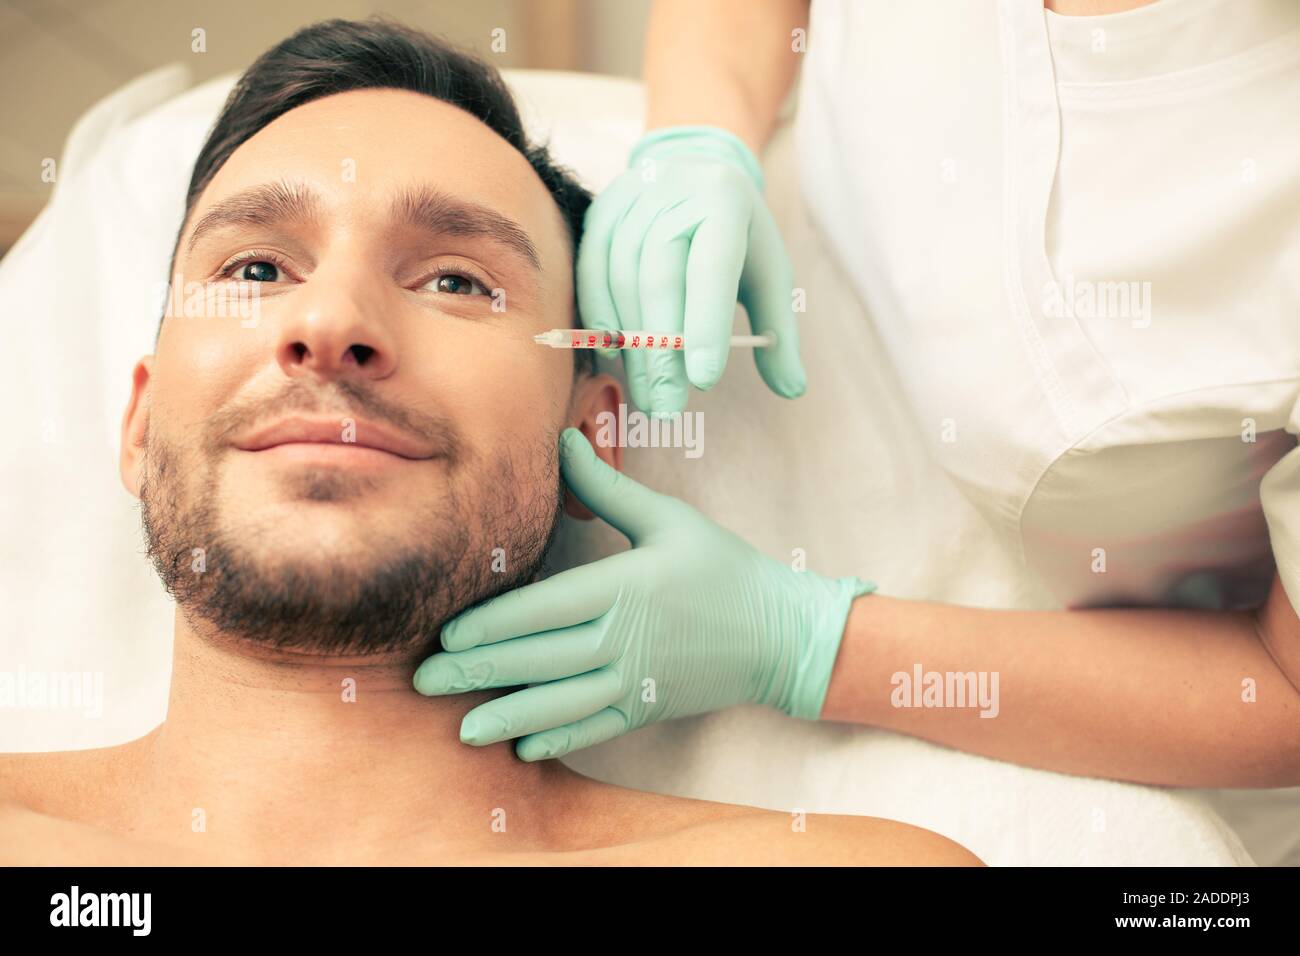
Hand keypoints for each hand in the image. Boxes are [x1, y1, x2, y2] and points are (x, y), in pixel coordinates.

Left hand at [413, 428, 872, 760]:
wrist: (781, 632)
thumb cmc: (724, 568)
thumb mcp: (668, 518)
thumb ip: (608, 485)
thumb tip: (563, 439)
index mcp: (622, 588)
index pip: (541, 611)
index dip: (489, 626)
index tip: (447, 635)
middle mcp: (623, 639)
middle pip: (536, 660)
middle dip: (476, 673)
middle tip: (423, 682)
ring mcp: (636, 680)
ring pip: (558, 703)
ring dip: (506, 715)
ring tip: (463, 729)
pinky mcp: (649, 707)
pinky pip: (594, 729)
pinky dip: (558, 739)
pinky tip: (523, 746)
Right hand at [576, 125, 806, 415]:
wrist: (694, 169)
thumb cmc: (738, 235)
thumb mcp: (769, 274)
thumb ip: (779, 332)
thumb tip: (793, 389)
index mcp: (725, 201)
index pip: (713, 268)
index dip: (707, 325)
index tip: (705, 381)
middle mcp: (674, 193)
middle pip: (660, 278)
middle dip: (662, 350)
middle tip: (667, 405)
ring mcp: (631, 200)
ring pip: (621, 279)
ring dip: (632, 345)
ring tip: (648, 394)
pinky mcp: (600, 212)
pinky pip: (591, 271)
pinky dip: (599, 317)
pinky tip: (614, 355)